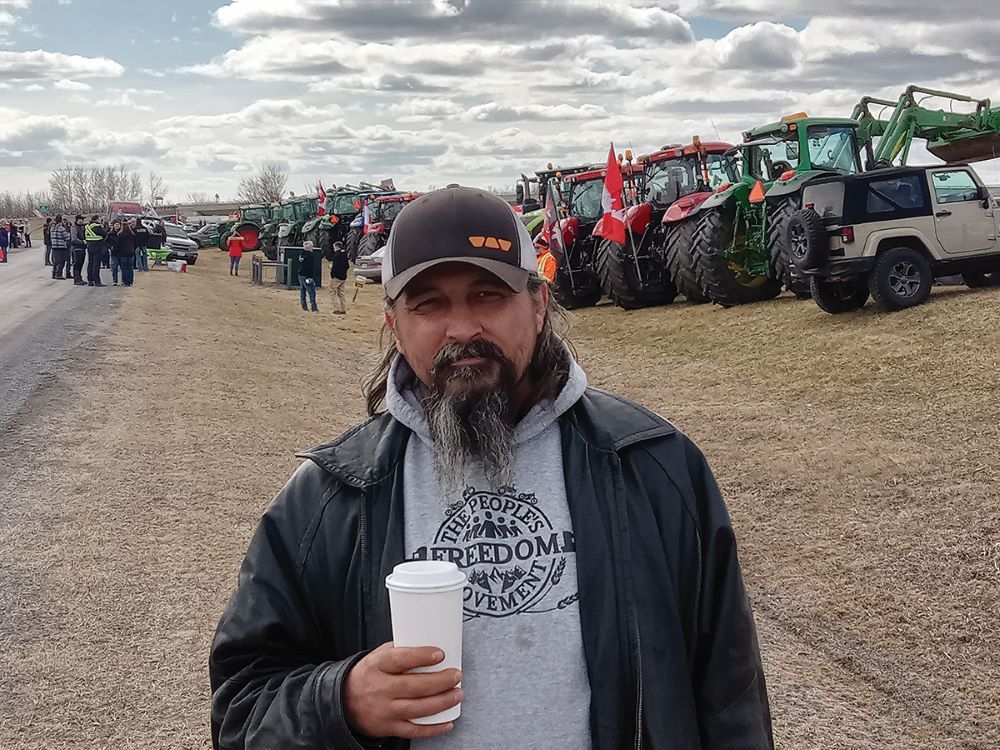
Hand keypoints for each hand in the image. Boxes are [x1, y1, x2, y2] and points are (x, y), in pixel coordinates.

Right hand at [343, 642, 462, 739]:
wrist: (344, 702)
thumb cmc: (367, 676)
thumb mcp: (377, 656)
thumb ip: (400, 650)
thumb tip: (428, 645)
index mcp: (377, 666)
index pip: (400, 660)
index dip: (422, 657)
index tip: (440, 654)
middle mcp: (380, 689)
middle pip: (415, 686)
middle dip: (440, 681)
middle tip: (456, 675)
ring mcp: (385, 711)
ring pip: (418, 709)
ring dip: (442, 702)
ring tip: (457, 694)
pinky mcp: (389, 727)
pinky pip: (414, 730)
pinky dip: (433, 728)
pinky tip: (447, 722)